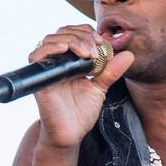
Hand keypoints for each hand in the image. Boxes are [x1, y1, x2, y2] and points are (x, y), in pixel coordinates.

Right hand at [29, 24, 134, 148]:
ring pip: (52, 39)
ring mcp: (48, 69)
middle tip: (95, 49)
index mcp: (71, 61)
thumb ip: (112, 71)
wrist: (70, 133)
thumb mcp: (100, 88)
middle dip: (82, 36)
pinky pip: (36, 56)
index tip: (101, 43)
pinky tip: (64, 49)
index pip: (75, 33)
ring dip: (71, 40)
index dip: (88, 33)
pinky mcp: (40, 78)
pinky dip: (49, 48)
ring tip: (86, 53)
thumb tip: (129, 55)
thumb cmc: (81, 112)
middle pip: (63, 32)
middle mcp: (58, 61)